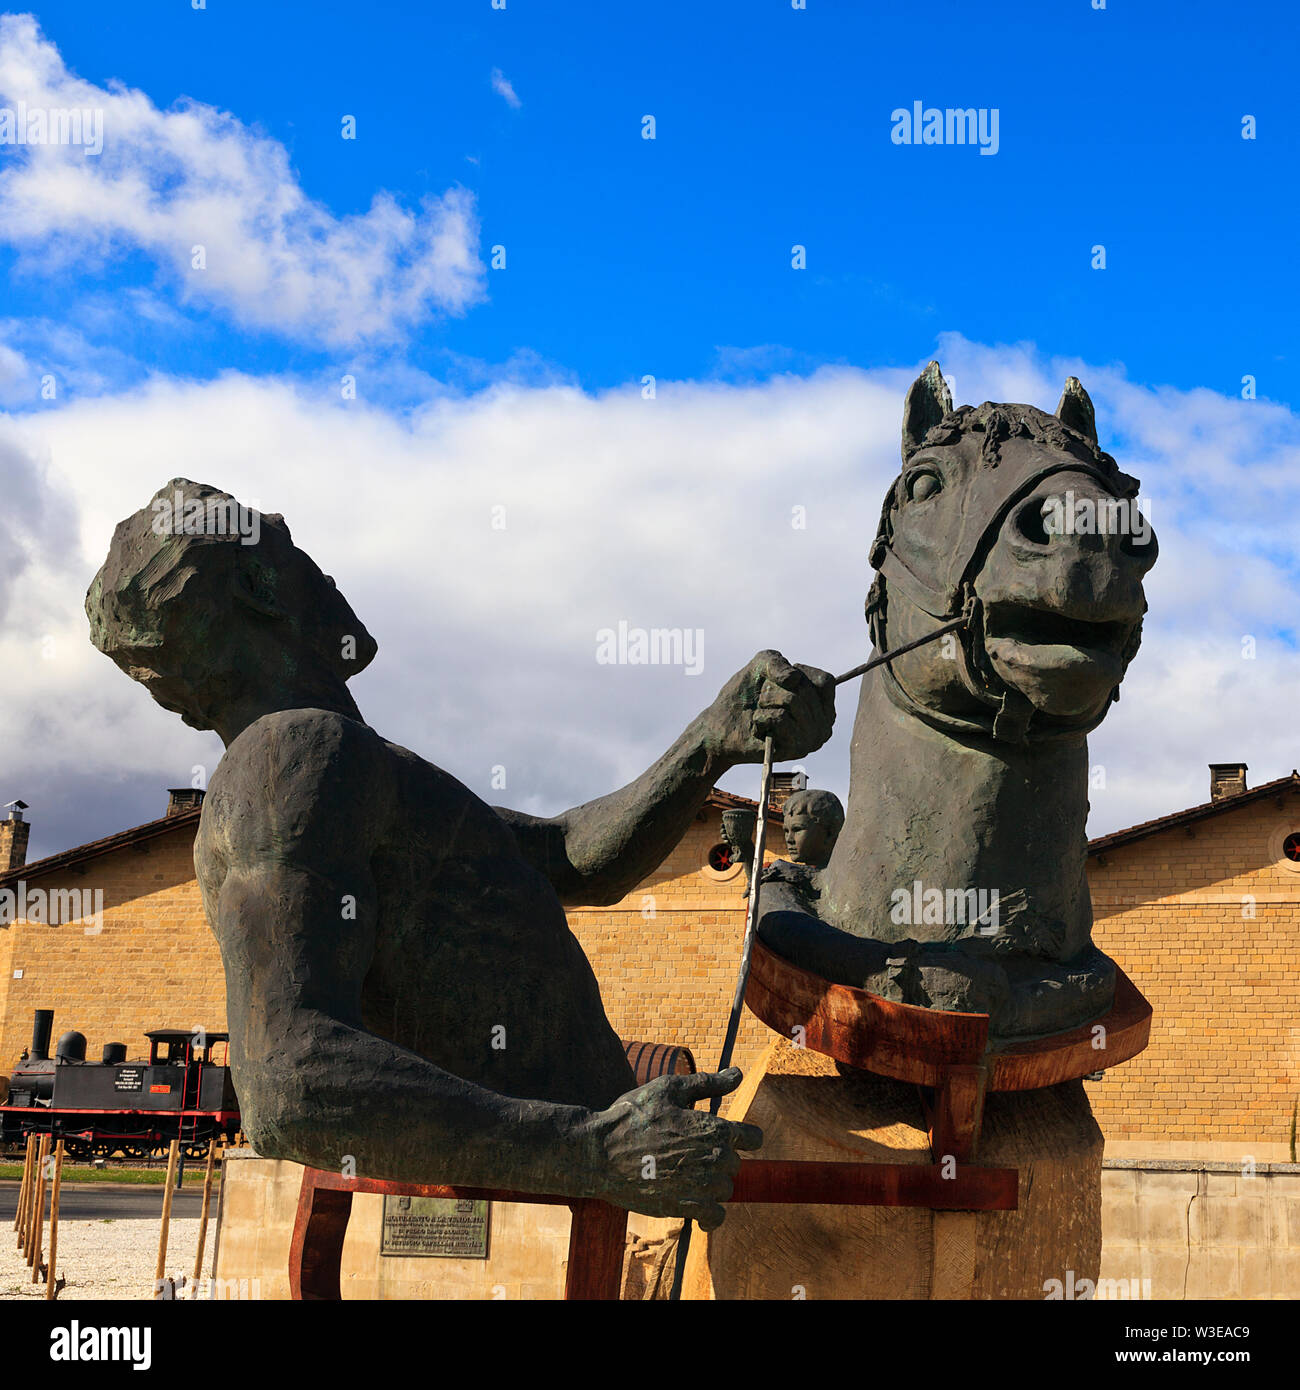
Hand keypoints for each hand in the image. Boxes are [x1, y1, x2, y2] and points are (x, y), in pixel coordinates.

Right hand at [579, 1067, 761, 1228]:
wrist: (601, 1153)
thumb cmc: (634, 1115)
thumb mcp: (670, 1088)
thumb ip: (709, 1083)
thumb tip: (738, 1073)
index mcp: (715, 1128)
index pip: (754, 1138)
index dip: (743, 1136)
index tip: (728, 1136)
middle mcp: (715, 1158)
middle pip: (735, 1163)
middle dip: (718, 1157)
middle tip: (689, 1150)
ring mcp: (702, 1186)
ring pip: (725, 1188)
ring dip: (712, 1182)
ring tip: (685, 1172)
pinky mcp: (687, 1208)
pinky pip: (715, 1217)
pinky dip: (710, 1214)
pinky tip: (696, 1206)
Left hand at [705, 651, 834, 762]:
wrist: (721, 728)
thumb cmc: (745, 696)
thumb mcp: (760, 666)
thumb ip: (776, 661)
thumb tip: (793, 679)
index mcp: (822, 703)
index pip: (825, 680)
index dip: (799, 674)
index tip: (779, 681)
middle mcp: (823, 723)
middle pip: (804, 688)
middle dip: (774, 687)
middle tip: (762, 700)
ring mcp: (812, 738)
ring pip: (793, 700)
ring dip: (766, 701)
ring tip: (760, 712)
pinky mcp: (797, 749)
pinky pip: (781, 718)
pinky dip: (761, 717)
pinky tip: (758, 727)